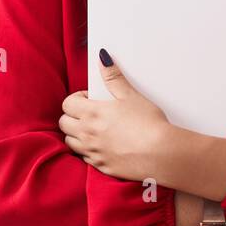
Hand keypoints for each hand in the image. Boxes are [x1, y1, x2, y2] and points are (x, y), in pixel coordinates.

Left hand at [59, 48, 171, 181]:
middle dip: (72, 116)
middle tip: (90, 113)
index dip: (76, 99)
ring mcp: (93, 152)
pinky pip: (84, 158)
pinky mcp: (101, 167)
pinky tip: (103, 145)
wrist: (161, 154)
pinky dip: (88, 150)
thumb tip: (103, 58)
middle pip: (64, 123)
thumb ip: (114, 77)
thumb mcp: (131, 96)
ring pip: (70, 142)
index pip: (67, 104)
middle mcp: (87, 134)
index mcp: (92, 114)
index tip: (90, 98)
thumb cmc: (149, 124)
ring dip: (77, 134)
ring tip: (94, 129)